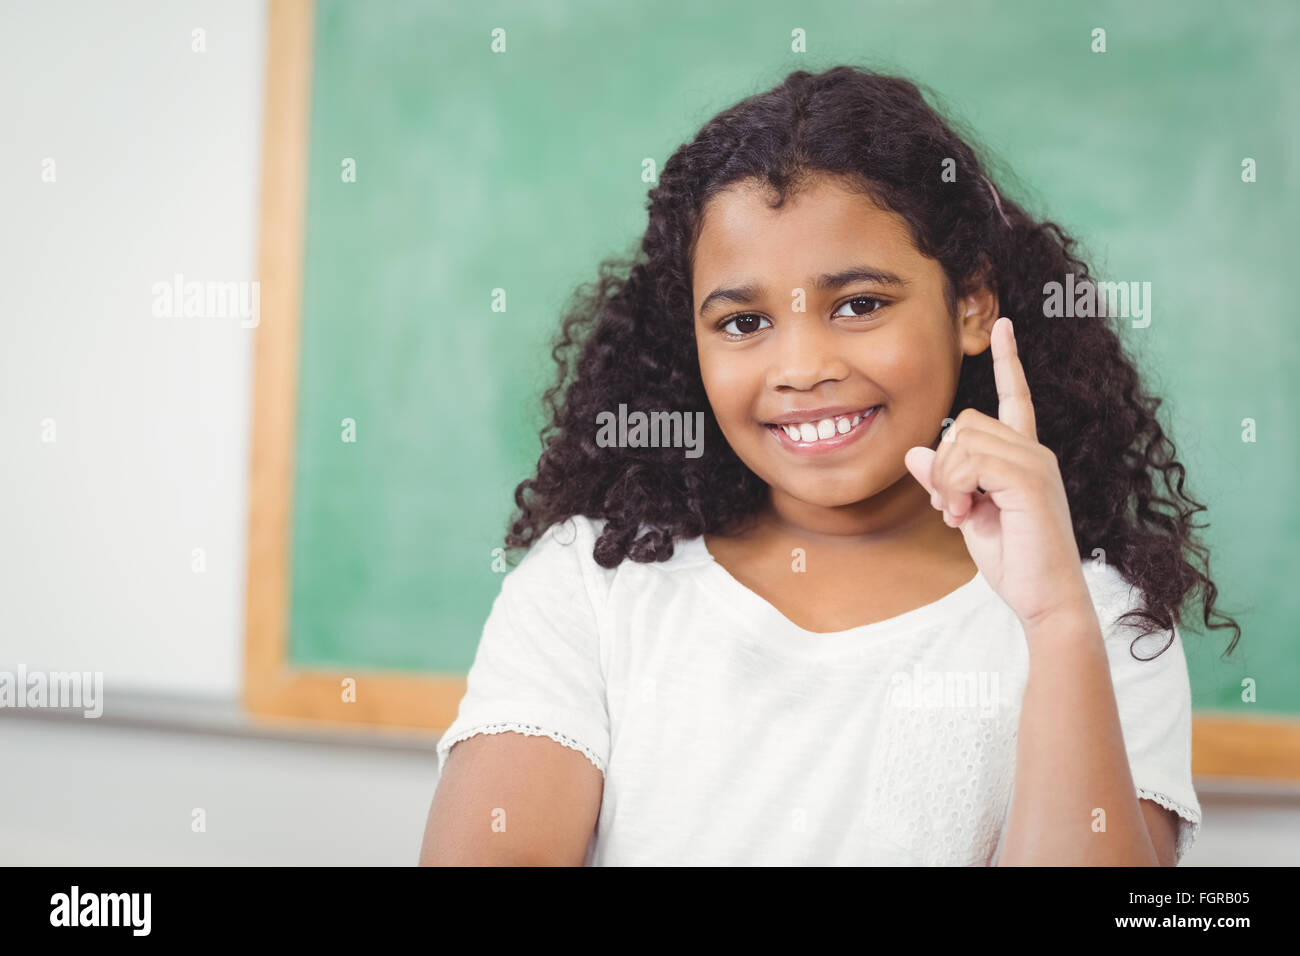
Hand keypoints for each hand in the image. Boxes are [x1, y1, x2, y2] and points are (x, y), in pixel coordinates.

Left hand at [903, 317, 1092, 629]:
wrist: (1045, 598)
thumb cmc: (1013, 559)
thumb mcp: (965, 514)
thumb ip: (943, 481)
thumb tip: (915, 452)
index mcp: (1023, 455)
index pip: (1014, 398)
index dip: (1008, 362)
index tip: (1004, 326)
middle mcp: (1034, 451)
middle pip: (965, 423)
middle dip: (944, 465)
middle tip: (950, 507)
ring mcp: (1036, 463)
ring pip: (963, 440)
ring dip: (947, 481)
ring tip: (959, 514)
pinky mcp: (1029, 480)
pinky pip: (972, 462)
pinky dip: (955, 489)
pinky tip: (964, 515)